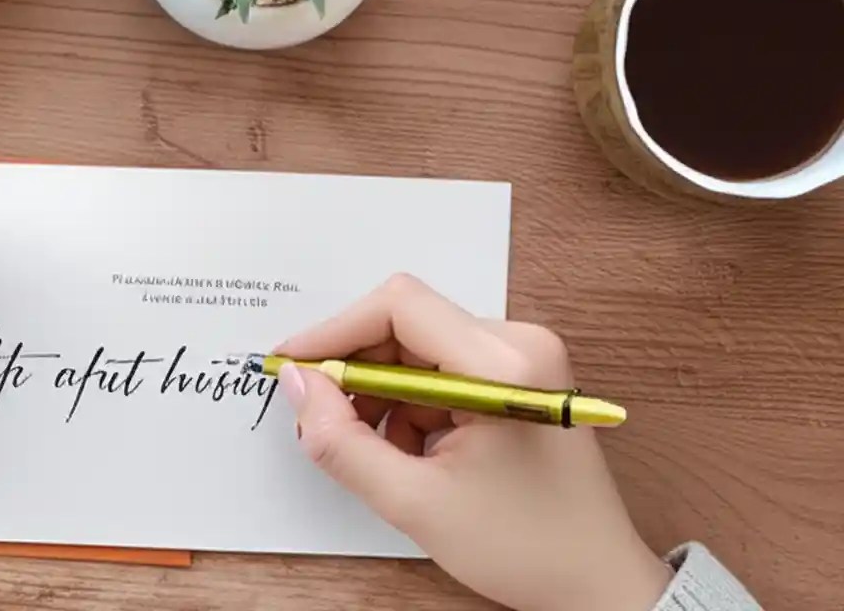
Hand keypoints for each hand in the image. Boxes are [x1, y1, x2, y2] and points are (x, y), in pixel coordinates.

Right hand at [276, 274, 670, 610]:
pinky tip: (411, 454)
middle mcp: (519, 344)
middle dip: (355, 371)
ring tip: (376, 454)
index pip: (399, 306)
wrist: (597, 582)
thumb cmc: (527, 547)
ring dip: (382, 395)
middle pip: (405, 324)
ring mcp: (523, 358)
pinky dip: (410, 406)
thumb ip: (340, 441)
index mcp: (504, 364)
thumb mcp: (414, 502)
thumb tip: (297, 386)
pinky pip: (440, 370)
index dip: (333, 331)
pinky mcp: (518, 378)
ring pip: (417, 350)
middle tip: (320, 421)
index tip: (292, 367)